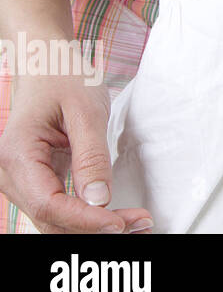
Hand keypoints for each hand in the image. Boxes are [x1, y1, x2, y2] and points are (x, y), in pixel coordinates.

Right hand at [0, 75, 153, 232]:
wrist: (48, 62)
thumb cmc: (64, 78)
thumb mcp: (86, 110)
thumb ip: (91, 155)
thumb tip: (98, 199)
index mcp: (18, 155)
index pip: (48, 204)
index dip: (84, 220)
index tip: (120, 223)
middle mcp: (12, 174)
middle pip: (51, 219)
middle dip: (94, 229)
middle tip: (141, 224)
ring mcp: (23, 180)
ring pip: (55, 219)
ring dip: (93, 228)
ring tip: (137, 224)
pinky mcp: (40, 179)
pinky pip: (60, 207)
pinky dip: (88, 217)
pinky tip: (117, 218)